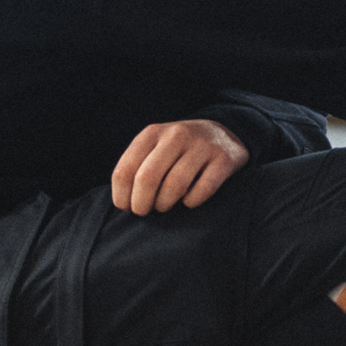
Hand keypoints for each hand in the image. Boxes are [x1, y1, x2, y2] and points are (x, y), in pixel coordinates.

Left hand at [111, 119, 250, 215]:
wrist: (222, 134)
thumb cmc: (179, 150)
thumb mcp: (155, 147)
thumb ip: (137, 167)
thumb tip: (124, 203)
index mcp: (152, 133)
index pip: (125, 170)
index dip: (122, 195)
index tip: (126, 207)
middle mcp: (176, 135)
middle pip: (147, 178)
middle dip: (141, 203)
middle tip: (143, 212)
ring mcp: (202, 146)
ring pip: (175, 185)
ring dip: (165, 204)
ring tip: (164, 206)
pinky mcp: (223, 159)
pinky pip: (203, 190)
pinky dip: (191, 202)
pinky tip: (188, 200)